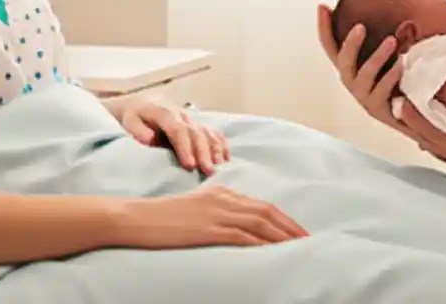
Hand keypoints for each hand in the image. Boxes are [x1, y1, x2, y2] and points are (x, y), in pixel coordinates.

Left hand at [117, 98, 227, 175]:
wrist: (143, 103)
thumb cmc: (135, 117)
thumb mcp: (129, 121)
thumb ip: (138, 130)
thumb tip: (151, 139)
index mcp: (164, 113)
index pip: (178, 130)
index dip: (185, 147)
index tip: (189, 165)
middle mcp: (181, 115)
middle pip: (196, 132)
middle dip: (204, 152)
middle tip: (208, 171)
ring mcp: (191, 119)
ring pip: (208, 132)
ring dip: (215, 149)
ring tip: (220, 167)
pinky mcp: (197, 124)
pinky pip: (213, 132)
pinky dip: (221, 144)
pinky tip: (226, 158)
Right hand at [118, 184, 308, 248]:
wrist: (136, 217)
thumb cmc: (161, 218)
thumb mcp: (193, 210)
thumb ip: (214, 214)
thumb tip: (234, 229)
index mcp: (221, 193)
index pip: (261, 205)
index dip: (283, 219)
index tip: (298, 232)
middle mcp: (223, 199)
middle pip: (267, 211)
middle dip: (290, 227)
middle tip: (309, 240)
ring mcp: (216, 212)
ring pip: (260, 223)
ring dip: (283, 235)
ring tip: (300, 247)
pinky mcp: (209, 228)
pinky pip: (243, 235)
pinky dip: (263, 243)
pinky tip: (275, 252)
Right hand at [317, 4, 411, 136]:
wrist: (413, 120)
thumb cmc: (399, 84)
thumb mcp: (391, 58)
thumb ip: (390, 40)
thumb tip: (400, 13)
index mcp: (351, 68)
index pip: (330, 47)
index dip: (324, 28)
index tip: (322, 7)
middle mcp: (352, 81)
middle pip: (343, 61)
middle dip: (350, 44)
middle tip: (360, 27)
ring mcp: (363, 96)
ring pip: (363, 76)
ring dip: (376, 57)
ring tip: (392, 41)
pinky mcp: (378, 110)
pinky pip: (381, 92)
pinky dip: (390, 77)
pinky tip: (401, 65)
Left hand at [399, 103, 445, 189]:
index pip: (430, 133)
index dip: (414, 118)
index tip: (402, 102)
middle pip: (429, 141)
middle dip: (415, 125)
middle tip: (404, 106)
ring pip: (438, 148)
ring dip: (428, 133)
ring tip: (419, 116)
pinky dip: (441, 139)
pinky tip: (444, 131)